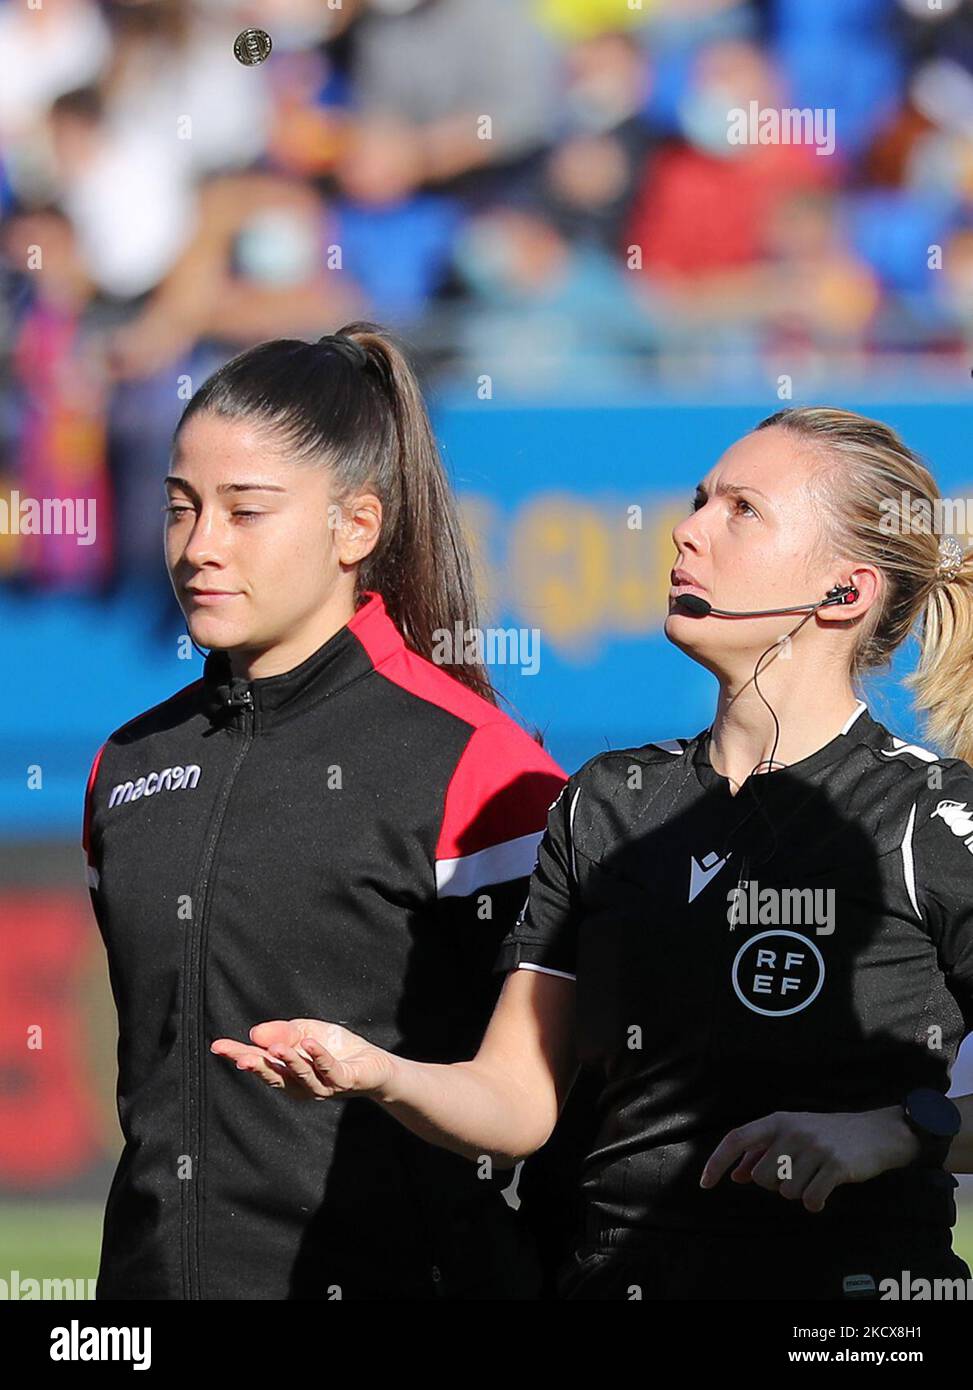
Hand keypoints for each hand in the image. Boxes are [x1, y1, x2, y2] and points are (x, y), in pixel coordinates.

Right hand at [210, 1018, 397, 1101]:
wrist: (373, 1063)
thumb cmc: (336, 1048)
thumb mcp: (306, 1032)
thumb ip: (283, 1032)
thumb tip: (254, 1033)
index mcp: (287, 1071)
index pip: (259, 1062)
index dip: (238, 1055)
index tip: (217, 1046)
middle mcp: (299, 1084)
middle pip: (273, 1075)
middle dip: (256, 1065)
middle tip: (239, 1057)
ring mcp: (321, 1085)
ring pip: (300, 1075)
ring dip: (288, 1061)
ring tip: (276, 1048)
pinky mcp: (343, 1081)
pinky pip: (329, 1069)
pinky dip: (319, 1056)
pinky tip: (309, 1044)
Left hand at [698, 1107, 919, 1212]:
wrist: (875, 1133)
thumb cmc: (827, 1136)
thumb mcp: (792, 1136)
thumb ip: (762, 1153)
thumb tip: (736, 1176)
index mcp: (778, 1121)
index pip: (737, 1138)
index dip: (717, 1161)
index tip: (704, 1184)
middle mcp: (793, 1131)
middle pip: (763, 1177)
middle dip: (775, 1184)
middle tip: (797, 1173)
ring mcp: (815, 1148)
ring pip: (786, 1192)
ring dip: (799, 1192)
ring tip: (816, 1176)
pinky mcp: (836, 1167)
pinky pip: (811, 1200)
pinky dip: (816, 1203)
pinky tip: (825, 1191)